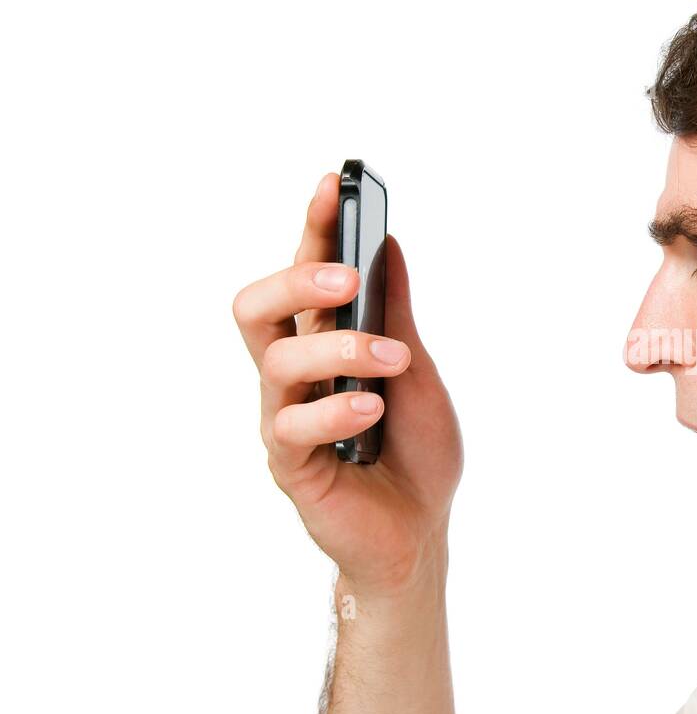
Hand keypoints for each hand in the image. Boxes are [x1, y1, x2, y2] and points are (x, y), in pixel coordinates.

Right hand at [233, 173, 462, 596]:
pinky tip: (373, 410)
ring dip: (338, 348)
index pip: (306, 274)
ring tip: (390, 357)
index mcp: (325, 342)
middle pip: (257, 305)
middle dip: (296, 276)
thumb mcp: (418, 372)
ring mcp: (285, 415)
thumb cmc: (418, 452)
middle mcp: (295, 373)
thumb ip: (397, 314)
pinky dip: (336, 409)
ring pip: (275, 358)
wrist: (423, 530)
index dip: (313, 227)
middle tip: (348, 277)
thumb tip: (389, 241)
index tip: (333, 183)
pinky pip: (291, 424)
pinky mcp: (289, 463)